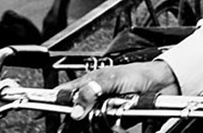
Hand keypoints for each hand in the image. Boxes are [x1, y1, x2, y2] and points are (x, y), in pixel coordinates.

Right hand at [58, 61, 179, 119]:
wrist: (163, 84)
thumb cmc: (138, 74)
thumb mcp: (111, 79)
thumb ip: (91, 91)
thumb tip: (75, 107)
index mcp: (90, 81)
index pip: (65, 93)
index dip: (52, 101)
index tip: (39, 110)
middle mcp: (96, 96)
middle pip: (76, 113)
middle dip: (73, 120)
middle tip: (73, 122)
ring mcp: (106, 108)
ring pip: (92, 123)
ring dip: (97, 123)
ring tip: (106, 116)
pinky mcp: (117, 119)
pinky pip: (107, 127)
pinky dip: (110, 126)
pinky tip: (117, 121)